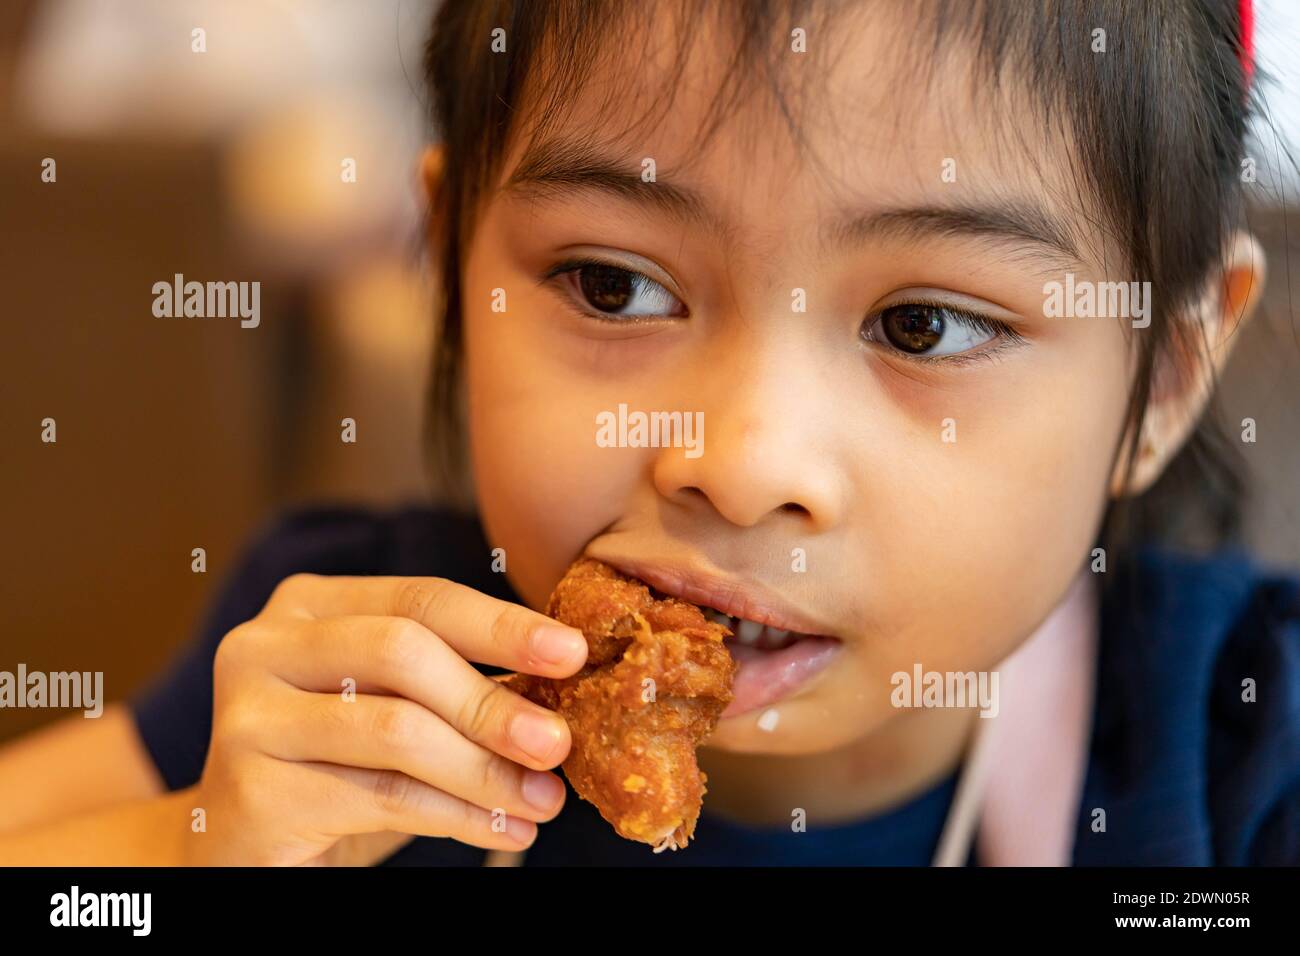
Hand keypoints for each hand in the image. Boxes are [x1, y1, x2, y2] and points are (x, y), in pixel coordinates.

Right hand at [183, 574, 586, 865]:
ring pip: (396, 729)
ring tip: (543, 801)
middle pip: (404, 652)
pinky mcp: (250, 789)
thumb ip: (455, 687)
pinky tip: (504, 830)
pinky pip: (381, 796)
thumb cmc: (336, 771)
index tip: (572, 653)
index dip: (501, 624)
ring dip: (485, 770)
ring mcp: (248, 715)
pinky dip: (456, 815)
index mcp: (310, 606)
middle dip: (493, 700)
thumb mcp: (397, 713)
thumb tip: (561, 689)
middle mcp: (265, 645)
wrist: (240, 852)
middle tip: (559, 743)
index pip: (421, 599)